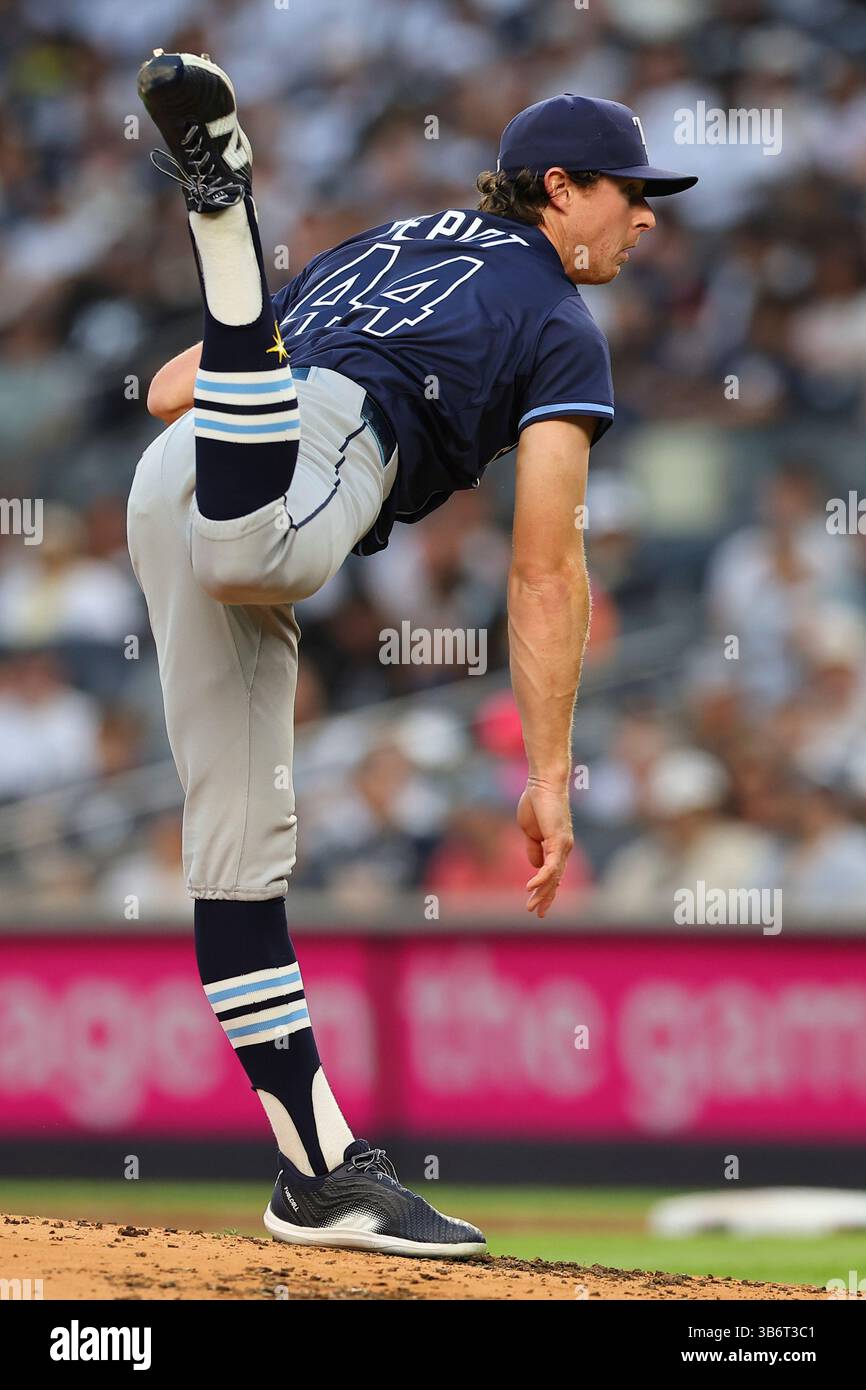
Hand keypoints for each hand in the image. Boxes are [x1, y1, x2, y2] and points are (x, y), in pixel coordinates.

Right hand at [516, 779, 573, 917]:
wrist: (543, 783)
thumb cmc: (536, 802)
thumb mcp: (531, 831)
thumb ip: (534, 849)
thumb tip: (535, 866)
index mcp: (556, 846)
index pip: (553, 873)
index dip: (546, 889)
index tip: (539, 903)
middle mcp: (563, 848)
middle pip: (555, 879)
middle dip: (546, 897)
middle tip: (538, 913)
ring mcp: (562, 845)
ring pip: (553, 876)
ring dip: (542, 893)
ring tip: (532, 907)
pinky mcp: (558, 840)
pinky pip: (550, 865)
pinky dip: (541, 878)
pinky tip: (531, 888)